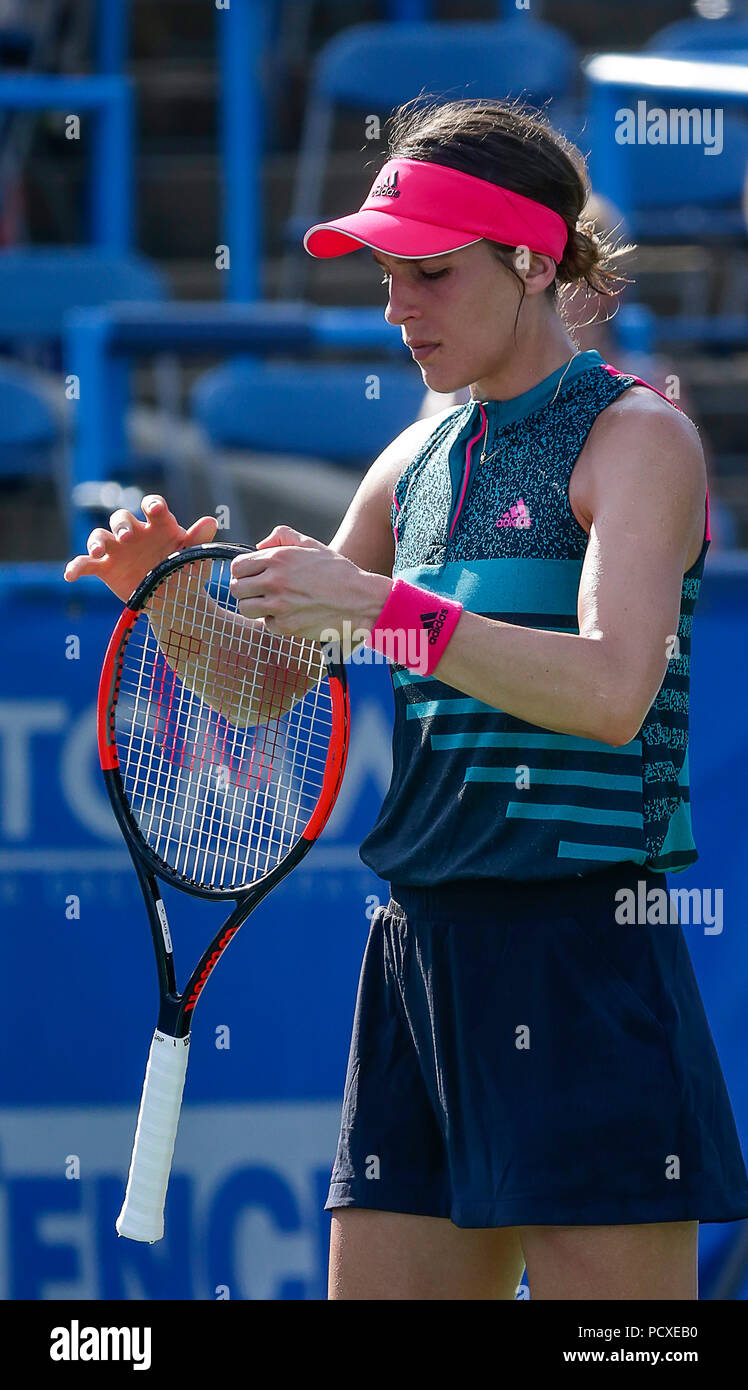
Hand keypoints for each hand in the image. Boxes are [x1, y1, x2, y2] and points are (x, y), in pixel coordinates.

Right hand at [63, 495, 218, 602]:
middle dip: (121, 524)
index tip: (155, 510)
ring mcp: (117, 550)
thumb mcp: (195, 557)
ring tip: (97, 553)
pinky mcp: (105, 568)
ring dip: (96, 542)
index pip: (152, 506)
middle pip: (120, 519)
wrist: (176, 601)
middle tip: (126, 536)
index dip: (152, 505)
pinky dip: (76, 567)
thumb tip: (211, 521)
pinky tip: (70, 575)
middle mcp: (135, 533)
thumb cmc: (187, 573)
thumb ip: (199, 539)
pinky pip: (86, 564)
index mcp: (158, 525)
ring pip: (100, 537)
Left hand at [230, 524, 387, 641]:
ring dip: (255, 607)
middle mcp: (275, 581)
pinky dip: (274, 621)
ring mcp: (279, 605)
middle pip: (237, 588)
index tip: (254, 575)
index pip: (237, 566)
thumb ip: (282, 536)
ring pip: (246, 609)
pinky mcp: (286, 626)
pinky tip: (290, 614)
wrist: (360, 601)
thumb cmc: (337, 572)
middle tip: (261, 591)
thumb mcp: (311, 545)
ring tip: (272, 604)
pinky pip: (266, 624)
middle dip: (246, 590)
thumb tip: (259, 546)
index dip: (243, 571)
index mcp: (278, 558)